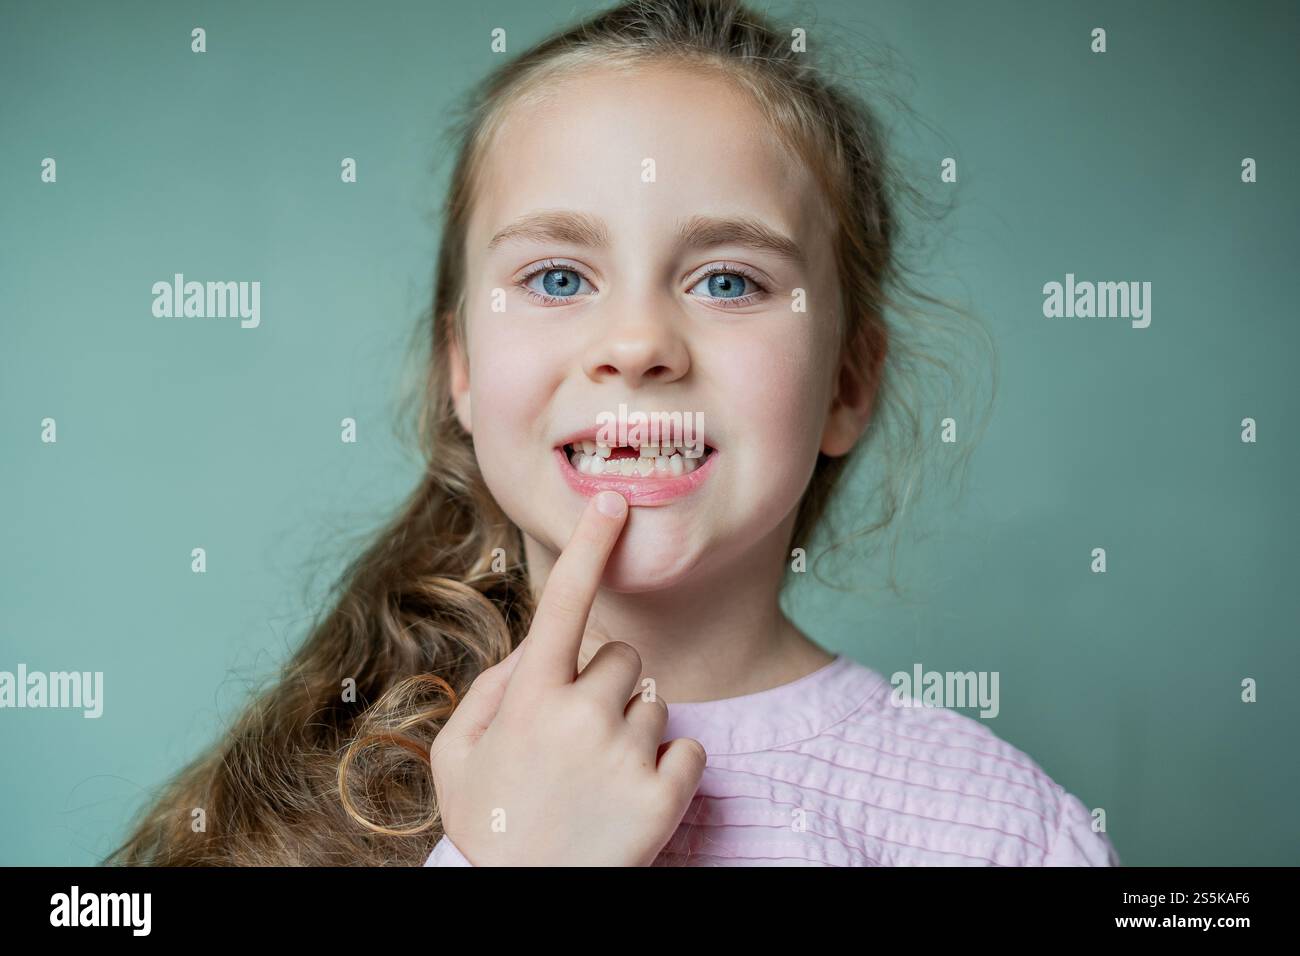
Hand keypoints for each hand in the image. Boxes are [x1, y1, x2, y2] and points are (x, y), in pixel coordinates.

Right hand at [429, 490, 706, 864]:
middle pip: (624, 657)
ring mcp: (626, 755)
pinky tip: (632, 797)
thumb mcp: (456, 753)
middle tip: (578, 739)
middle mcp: (581, 715)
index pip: (563, 601)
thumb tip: (534, 647)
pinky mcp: (665, 797)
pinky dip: (671, 768)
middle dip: (607, 684)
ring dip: (635, 728)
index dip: (589, 544)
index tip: (613, 499)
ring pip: (657, 701)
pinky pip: (690, 749)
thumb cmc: (486, 823)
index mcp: (528, 697)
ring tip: (597, 778)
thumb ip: (490, 687)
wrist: (518, 907)